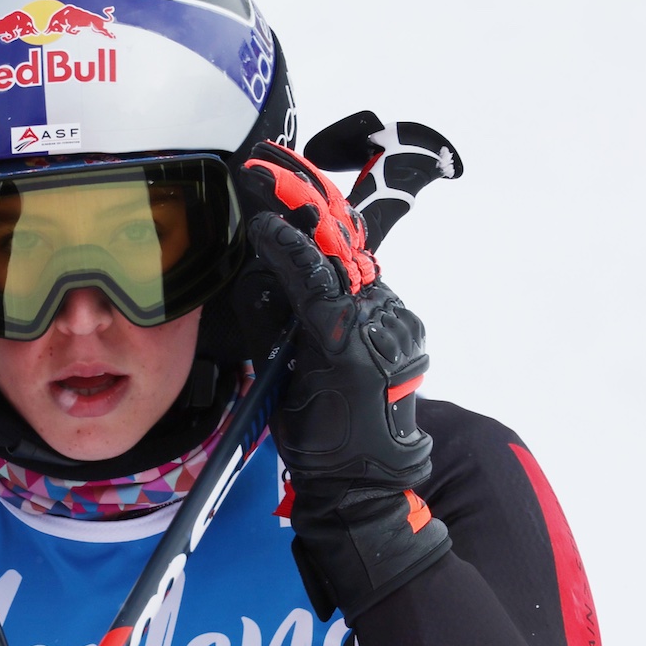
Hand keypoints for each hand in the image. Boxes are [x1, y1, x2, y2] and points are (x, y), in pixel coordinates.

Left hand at [237, 141, 450, 623]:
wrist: (357, 485)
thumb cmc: (332, 431)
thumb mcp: (311, 364)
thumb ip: (304, 322)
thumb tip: (276, 283)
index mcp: (370, 313)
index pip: (341, 247)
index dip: (311, 207)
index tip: (280, 175)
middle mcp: (381, 309)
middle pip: (343, 236)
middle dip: (304, 190)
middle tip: (269, 160)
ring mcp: (374, 323)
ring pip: (332, 254)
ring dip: (294, 208)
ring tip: (264, 174)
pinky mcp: (353, 342)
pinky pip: (316, 287)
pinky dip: (289, 252)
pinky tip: (266, 225)